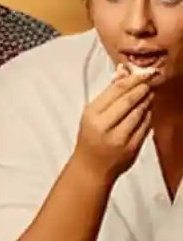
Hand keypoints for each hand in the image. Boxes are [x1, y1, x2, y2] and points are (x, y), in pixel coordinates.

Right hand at [72, 65, 153, 181]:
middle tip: (149, 80)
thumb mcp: (92, 115)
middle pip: (129, 100)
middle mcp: (105, 126)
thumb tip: (123, 72)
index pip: (116, 91)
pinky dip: (148, 116)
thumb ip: (108, 94)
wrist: (91, 168)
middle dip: (142, 88)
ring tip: (149, 94)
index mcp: (92, 115)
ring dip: (147, 101)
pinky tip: (147, 110)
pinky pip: (145, 126)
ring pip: (139, 113)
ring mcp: (120, 138)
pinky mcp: (132, 147)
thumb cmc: (90, 139)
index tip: (142, 72)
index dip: (133, 79)